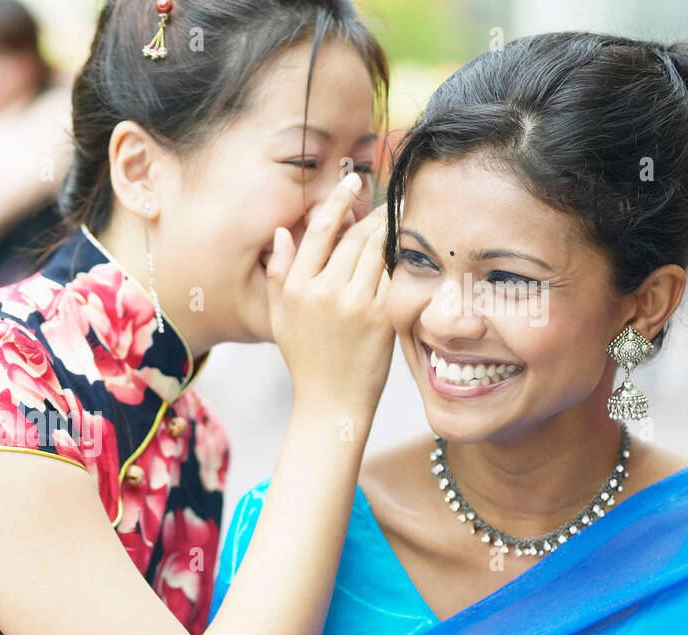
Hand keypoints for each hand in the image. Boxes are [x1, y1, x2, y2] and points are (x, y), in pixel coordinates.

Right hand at [266, 173, 393, 416]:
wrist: (331, 400)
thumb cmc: (305, 358)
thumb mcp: (279, 316)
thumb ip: (279, 272)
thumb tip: (281, 232)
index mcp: (296, 288)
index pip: (319, 230)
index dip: (339, 200)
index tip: (353, 181)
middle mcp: (324, 292)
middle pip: (354, 236)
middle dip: (374, 213)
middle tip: (388, 199)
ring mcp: (355, 303)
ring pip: (378, 250)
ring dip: (392, 230)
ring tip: (401, 217)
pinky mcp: (381, 316)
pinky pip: (394, 275)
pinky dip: (401, 259)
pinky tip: (409, 249)